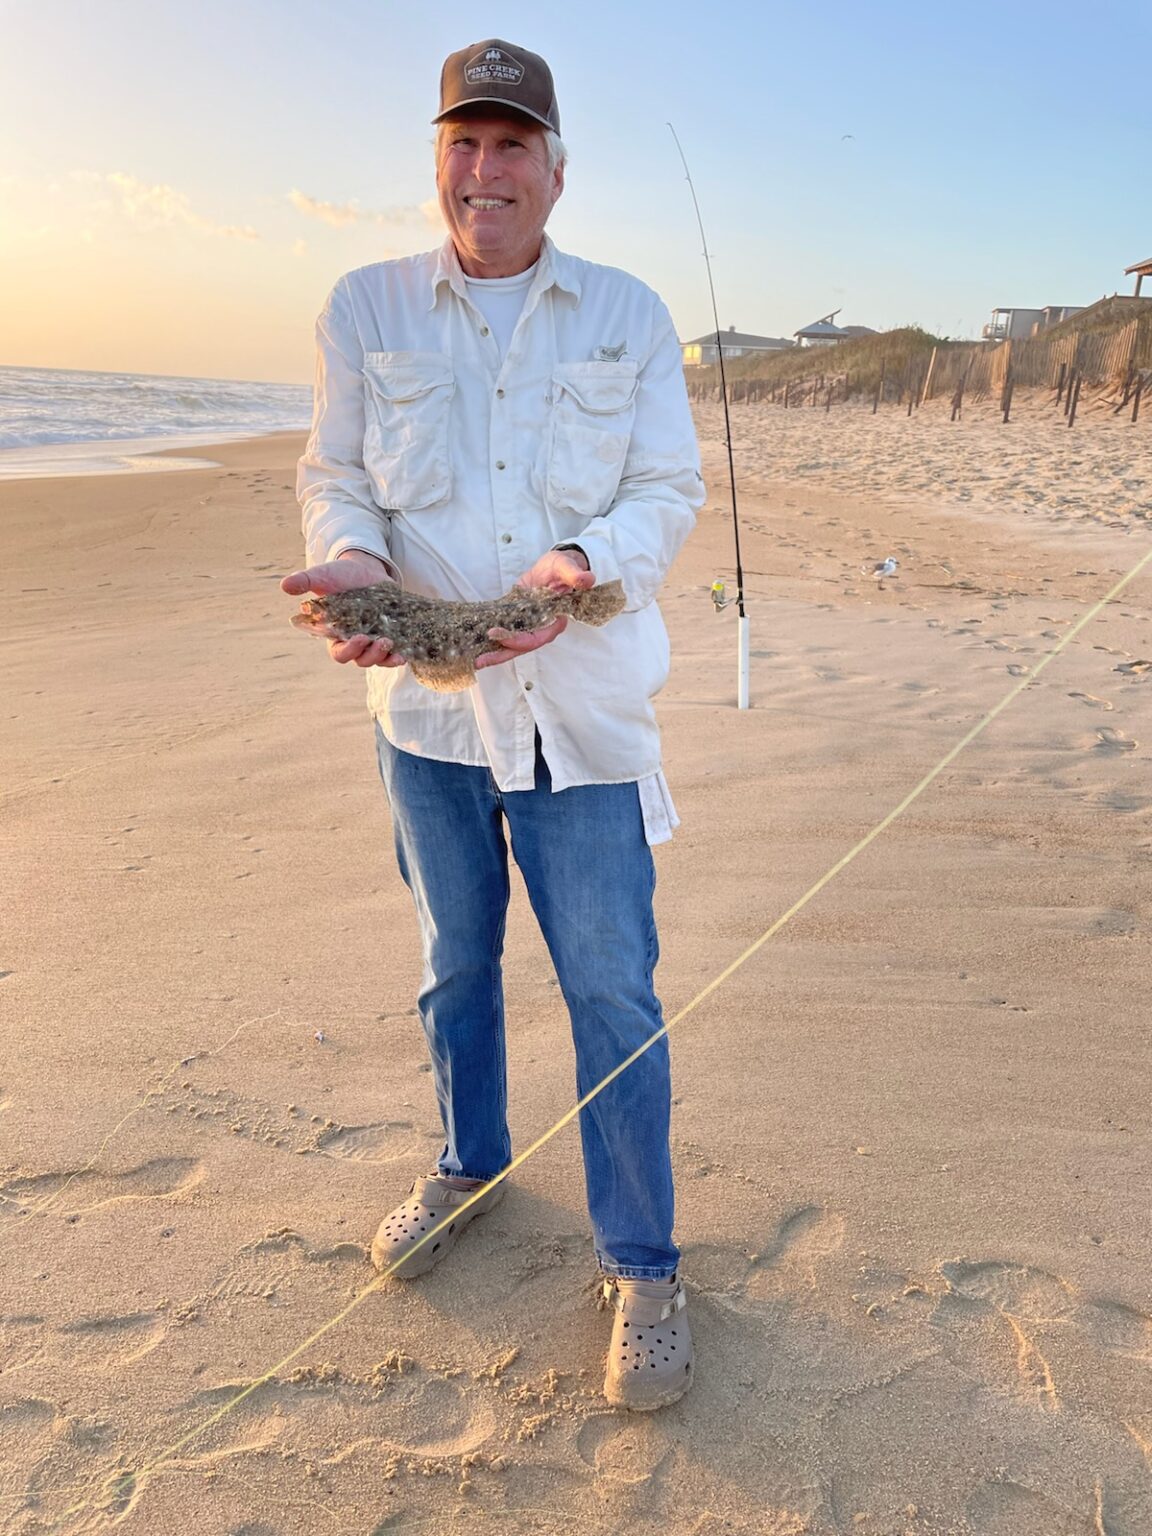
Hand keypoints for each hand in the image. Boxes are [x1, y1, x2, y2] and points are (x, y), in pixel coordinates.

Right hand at [280, 551, 404, 668]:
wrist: (364, 568)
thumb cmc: (339, 574)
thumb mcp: (321, 576)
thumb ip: (304, 581)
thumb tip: (285, 585)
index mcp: (335, 634)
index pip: (340, 653)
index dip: (350, 650)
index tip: (360, 638)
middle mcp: (354, 642)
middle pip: (362, 660)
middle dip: (372, 654)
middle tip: (382, 641)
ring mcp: (373, 640)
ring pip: (379, 659)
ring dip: (386, 657)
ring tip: (393, 646)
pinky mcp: (390, 634)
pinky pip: (394, 652)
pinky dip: (399, 655)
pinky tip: (406, 652)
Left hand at [475, 548, 592, 671]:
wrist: (557, 567)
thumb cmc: (564, 567)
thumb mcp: (566, 566)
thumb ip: (574, 574)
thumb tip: (586, 580)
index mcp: (555, 619)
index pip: (538, 637)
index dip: (519, 640)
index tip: (499, 636)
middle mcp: (542, 627)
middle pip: (522, 647)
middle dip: (501, 655)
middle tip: (479, 661)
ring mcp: (530, 625)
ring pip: (513, 645)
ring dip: (495, 653)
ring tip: (475, 660)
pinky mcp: (518, 620)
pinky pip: (506, 633)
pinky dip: (493, 641)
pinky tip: (476, 645)